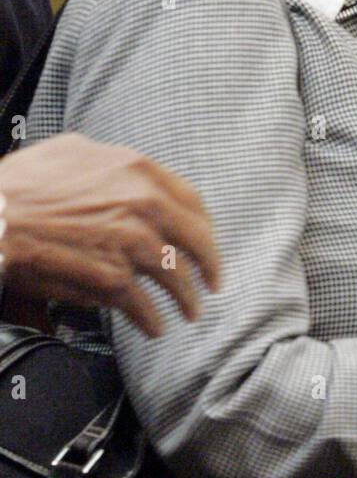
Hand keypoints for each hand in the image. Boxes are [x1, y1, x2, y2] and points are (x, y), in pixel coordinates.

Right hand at [0, 134, 220, 336]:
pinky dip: (152, 320)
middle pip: (197, 242)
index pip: (193, 201)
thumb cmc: (22, 184)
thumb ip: (110, 163)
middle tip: (213, 283)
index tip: (206, 241)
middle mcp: (145, 206)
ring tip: (190, 312)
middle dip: (210, 266)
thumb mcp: (73, 151)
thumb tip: (125, 174)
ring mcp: (132, 245)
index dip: (204, 226)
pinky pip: (144, 306)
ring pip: (176, 278)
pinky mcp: (112, 280)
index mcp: (139, 172)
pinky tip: (154, 326)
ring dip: (187, 300)